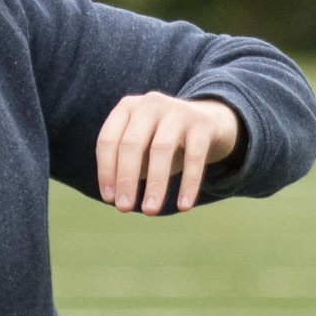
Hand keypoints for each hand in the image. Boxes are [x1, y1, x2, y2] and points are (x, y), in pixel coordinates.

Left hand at [96, 92, 242, 214]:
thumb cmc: (165, 140)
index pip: (108, 140)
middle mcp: (150, 104)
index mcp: (127, 107)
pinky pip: (194, 157)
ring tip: (150, 211)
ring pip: (161, 150)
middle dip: (126, 179)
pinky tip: (184, 206)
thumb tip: (118, 197)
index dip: (106, 171)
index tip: (110, 199)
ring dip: (154, 184)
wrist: (209, 122)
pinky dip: (188, 184)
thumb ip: (128, 165)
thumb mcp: (142, 147)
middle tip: (124, 208)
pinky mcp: (202, 123)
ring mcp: (177, 110)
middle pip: (131, 144)